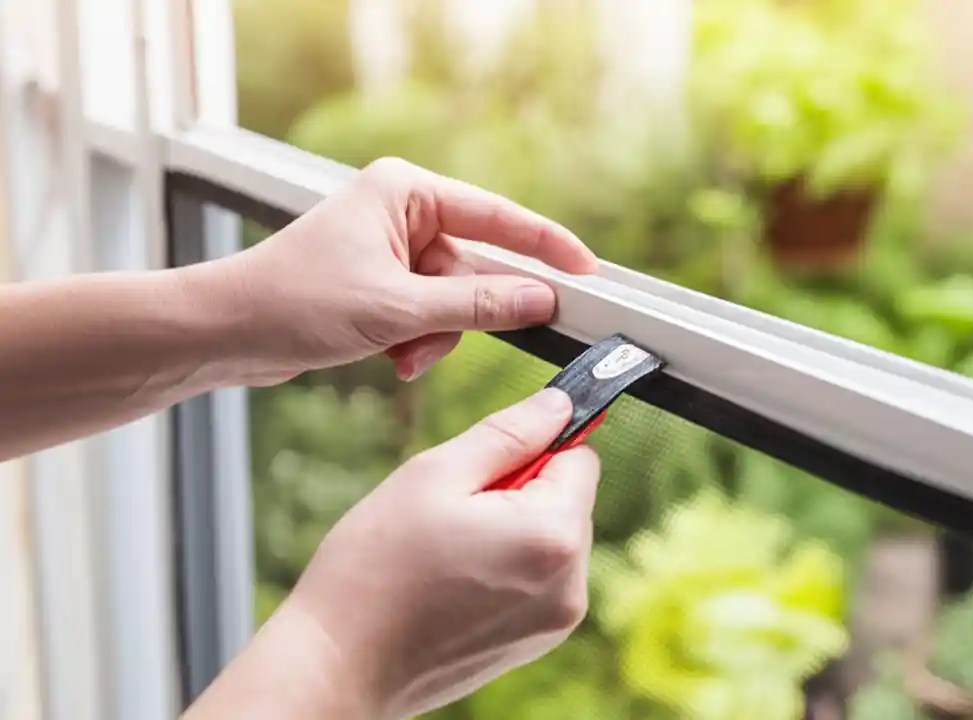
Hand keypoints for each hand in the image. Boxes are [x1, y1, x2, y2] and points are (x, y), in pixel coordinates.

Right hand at [186, 389, 599, 719]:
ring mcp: (557, 620)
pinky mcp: (537, 642)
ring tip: (447, 551)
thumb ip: (508, 433)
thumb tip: (561, 404)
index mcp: (554, 535)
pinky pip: (538, 577)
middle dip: (520, 491)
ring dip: (512, 529)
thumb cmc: (375, 567)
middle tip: (452, 513)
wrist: (340, 665)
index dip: (532, 448)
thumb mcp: (436, 474)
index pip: (580, 457)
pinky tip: (453, 581)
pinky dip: (506, 566)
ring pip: (552, 538)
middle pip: (569, 499)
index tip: (483, 465)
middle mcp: (571, 583)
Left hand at [196, 157, 596, 385]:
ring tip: (397, 352)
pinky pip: (432, 316)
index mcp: (406, 191)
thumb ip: (476, 303)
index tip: (588, 271)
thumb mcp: (396, 308)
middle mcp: (404, 212)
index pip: (497, 216)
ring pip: (457, 301)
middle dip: (462, 315)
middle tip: (442, 338)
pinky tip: (388, 356)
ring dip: (436, 337)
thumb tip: (541, 299)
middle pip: (477, 268)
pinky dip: (419, 343)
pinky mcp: (385, 285)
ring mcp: (394, 250)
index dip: (546, 245)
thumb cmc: (293, 301)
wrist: (225, 333)